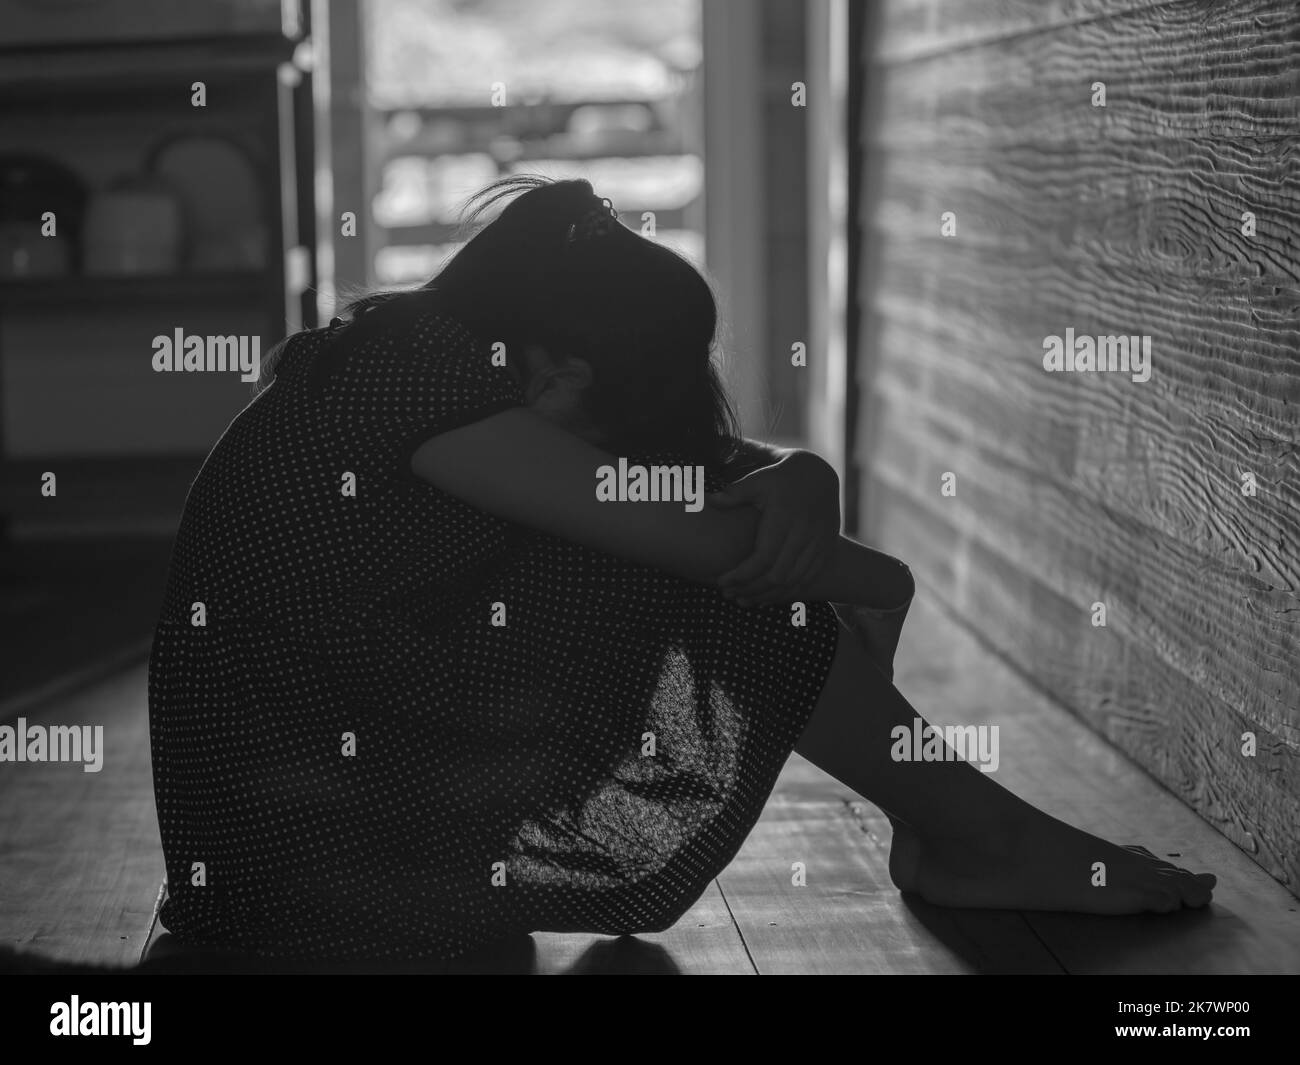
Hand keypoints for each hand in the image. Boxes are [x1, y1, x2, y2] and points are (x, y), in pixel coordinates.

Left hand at [709, 451, 840, 605]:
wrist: (820, 475)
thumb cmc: (781, 478)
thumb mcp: (759, 480)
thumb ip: (735, 493)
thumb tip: (710, 501)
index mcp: (784, 519)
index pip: (762, 558)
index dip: (741, 575)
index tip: (721, 581)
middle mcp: (804, 534)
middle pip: (777, 575)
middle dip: (750, 589)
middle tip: (728, 594)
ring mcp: (818, 544)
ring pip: (793, 582)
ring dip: (767, 595)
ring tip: (743, 599)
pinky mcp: (826, 549)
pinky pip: (807, 579)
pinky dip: (787, 592)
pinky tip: (767, 596)